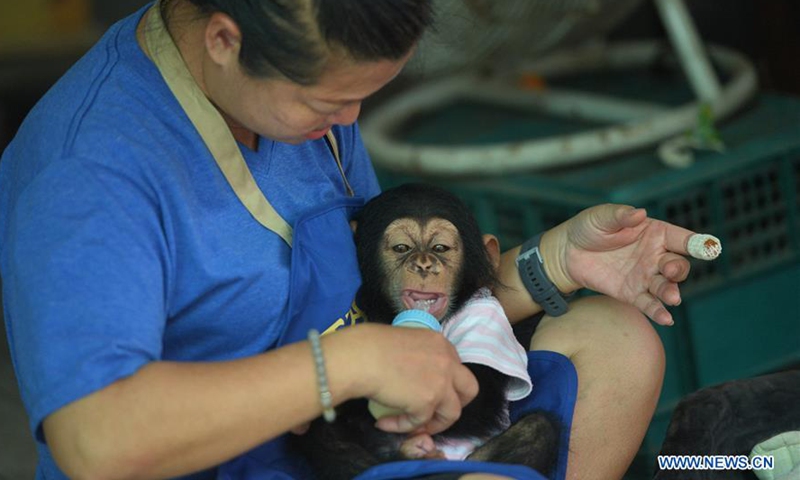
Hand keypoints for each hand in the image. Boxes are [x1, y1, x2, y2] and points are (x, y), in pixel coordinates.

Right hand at [341, 323, 477, 434]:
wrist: (359, 357)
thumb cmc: (370, 345)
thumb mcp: (405, 342)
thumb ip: (418, 356)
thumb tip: (412, 376)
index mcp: (441, 344)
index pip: (455, 366)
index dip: (446, 381)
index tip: (430, 390)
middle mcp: (447, 362)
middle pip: (469, 388)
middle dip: (457, 403)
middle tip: (438, 411)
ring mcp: (440, 383)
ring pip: (452, 413)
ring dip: (434, 423)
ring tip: (412, 426)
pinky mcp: (427, 403)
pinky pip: (420, 423)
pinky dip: (402, 426)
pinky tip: (383, 423)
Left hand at [543, 204, 696, 325]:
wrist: (567, 252)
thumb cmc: (588, 228)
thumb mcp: (602, 216)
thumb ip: (621, 216)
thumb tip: (639, 213)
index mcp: (654, 232)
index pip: (682, 239)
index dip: (697, 243)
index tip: (710, 248)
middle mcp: (655, 255)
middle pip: (678, 265)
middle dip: (679, 270)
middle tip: (670, 272)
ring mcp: (645, 276)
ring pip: (666, 287)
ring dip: (671, 292)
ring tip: (671, 298)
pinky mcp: (632, 293)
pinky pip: (649, 304)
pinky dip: (658, 311)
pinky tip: (665, 318)